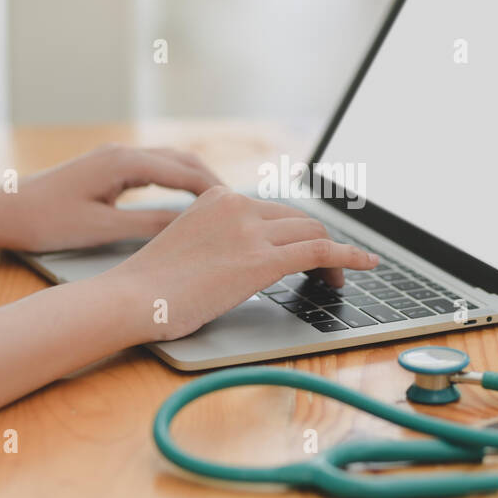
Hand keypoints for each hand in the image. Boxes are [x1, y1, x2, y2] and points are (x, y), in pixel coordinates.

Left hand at [0, 145, 222, 252]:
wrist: (1, 211)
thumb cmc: (44, 221)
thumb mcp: (100, 229)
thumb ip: (147, 226)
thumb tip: (188, 227)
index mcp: (123, 162)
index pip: (184, 172)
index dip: (215, 191)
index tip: (242, 208)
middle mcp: (122, 153)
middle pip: (182, 160)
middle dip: (213, 181)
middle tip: (241, 206)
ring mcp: (113, 158)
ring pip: (168, 162)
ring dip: (196, 179)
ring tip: (221, 204)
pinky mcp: (106, 169)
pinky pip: (153, 169)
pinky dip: (176, 181)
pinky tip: (184, 200)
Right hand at [103, 186, 379, 341]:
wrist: (131, 299)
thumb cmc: (149, 288)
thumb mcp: (186, 247)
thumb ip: (216, 242)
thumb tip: (240, 261)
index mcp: (217, 198)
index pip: (273, 211)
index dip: (296, 232)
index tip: (307, 250)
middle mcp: (238, 205)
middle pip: (298, 219)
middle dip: (318, 242)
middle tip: (328, 268)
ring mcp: (251, 231)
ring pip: (313, 234)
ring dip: (334, 256)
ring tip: (340, 278)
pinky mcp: (262, 260)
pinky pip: (321, 251)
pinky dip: (350, 256)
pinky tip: (366, 265)